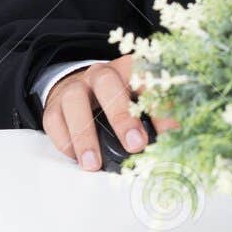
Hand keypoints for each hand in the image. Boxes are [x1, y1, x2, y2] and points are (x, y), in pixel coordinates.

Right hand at [41, 56, 178, 170]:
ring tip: (93, 164)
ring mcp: (74, 87)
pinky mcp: (53, 105)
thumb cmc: (119, 99)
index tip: (171, 129)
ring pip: (74, 101)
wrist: (82, 89)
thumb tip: (177, 136)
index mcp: (129, 68)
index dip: (158, 102)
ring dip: (85, 135)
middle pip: (107, 83)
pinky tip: (77, 159)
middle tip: (135, 145)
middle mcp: (100, 73)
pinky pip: (54, 121)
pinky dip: (65, 142)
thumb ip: (157, 113)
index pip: (145, 76)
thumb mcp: (141, 99)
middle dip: (122, 116)